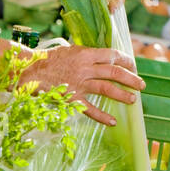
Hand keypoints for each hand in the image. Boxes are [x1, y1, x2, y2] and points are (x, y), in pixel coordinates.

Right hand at [12, 43, 144, 126]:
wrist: (28, 71)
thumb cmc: (48, 59)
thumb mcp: (69, 50)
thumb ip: (86, 54)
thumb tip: (102, 56)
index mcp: (85, 54)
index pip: (112, 55)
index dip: (125, 60)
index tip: (133, 65)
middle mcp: (85, 68)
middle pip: (114, 72)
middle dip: (131, 78)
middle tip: (141, 84)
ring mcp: (79, 84)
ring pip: (107, 89)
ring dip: (122, 94)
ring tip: (133, 99)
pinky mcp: (71, 99)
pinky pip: (90, 109)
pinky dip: (102, 116)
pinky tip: (113, 121)